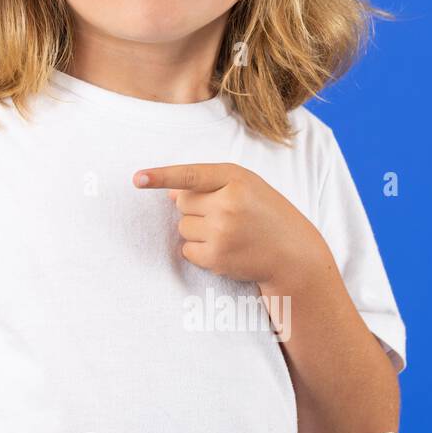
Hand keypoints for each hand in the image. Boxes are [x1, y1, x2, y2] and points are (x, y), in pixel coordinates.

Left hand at [132, 162, 329, 286]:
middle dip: (196, 208)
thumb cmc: (266, 214)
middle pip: (181, 202)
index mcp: (236, 178)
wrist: (294, 255)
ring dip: (197, 230)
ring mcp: (222, 232)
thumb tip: (169, 193)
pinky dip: (199, 250)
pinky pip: (186, 249)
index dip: (161, 176)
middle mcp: (228, 203)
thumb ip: (209, 182)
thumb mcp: (246, 186)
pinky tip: (224, 249)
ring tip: (228, 232)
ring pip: (182, 226)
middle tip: (226, 215)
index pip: (190, 175)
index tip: (137, 178)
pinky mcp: (217, 257)